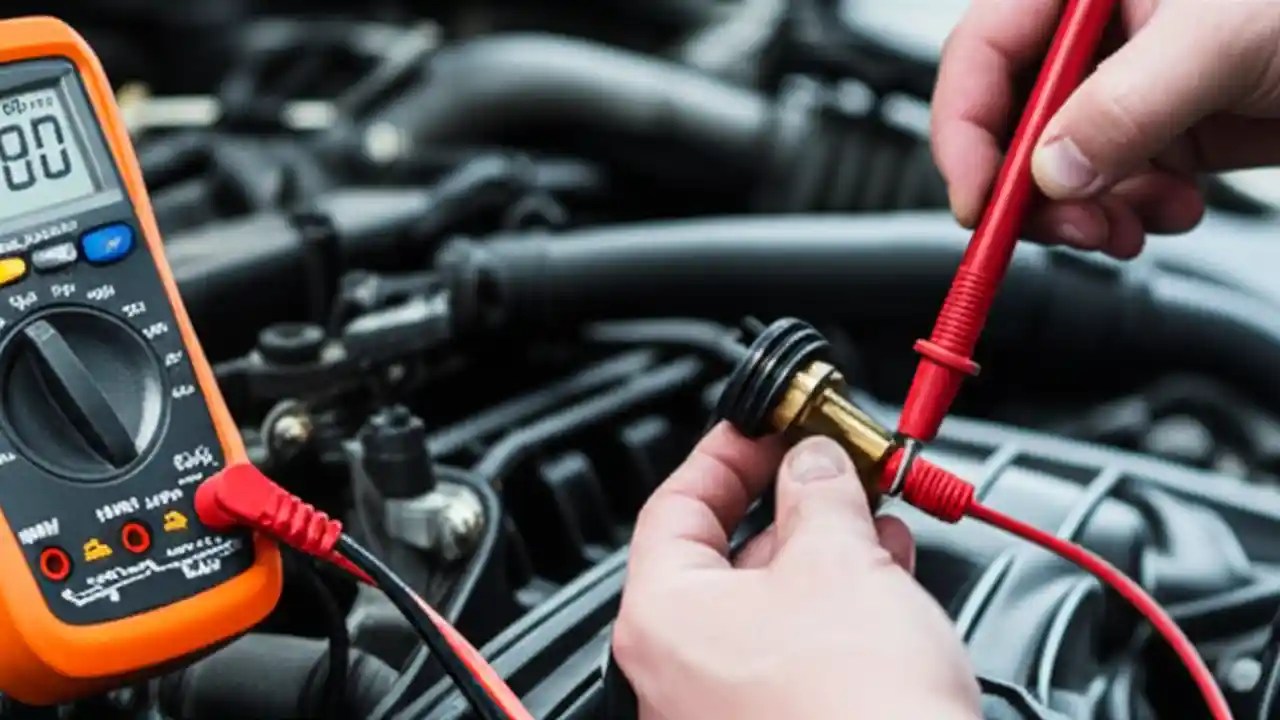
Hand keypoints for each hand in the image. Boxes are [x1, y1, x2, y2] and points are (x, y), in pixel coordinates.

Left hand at [612, 424, 980, 719]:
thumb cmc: (857, 710)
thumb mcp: (841, 559)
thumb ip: (821, 491)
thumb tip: (814, 460)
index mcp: (663, 617)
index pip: (676, 504)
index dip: (728, 452)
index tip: (767, 425)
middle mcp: (677, 670)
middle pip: (725, 554)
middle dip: (791, 501)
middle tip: (835, 464)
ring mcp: (722, 708)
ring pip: (767, 604)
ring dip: (824, 550)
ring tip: (875, 515)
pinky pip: (794, 650)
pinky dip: (835, 607)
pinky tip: (884, 579)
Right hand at [931, 0, 1279, 257]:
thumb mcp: (1220, 39)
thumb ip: (1125, 105)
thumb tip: (1051, 170)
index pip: (984, 54)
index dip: (967, 132)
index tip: (980, 201)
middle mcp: (1101, 31)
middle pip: (1014, 121)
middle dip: (1034, 189)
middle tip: (1066, 228)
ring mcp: (1135, 82)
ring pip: (1064, 165)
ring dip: (1090, 212)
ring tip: (1130, 225)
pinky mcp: (1172, 125)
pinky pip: (1118, 183)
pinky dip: (1134, 212)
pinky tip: (1170, 209)